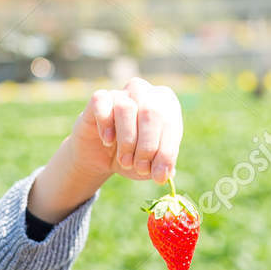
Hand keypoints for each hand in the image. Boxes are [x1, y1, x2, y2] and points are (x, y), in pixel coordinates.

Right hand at [29, 77, 183, 223]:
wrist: (102, 156)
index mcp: (166, 105)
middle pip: (151, 113)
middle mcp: (145, 93)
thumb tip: (167, 172)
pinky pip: (102, 105)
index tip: (159, 176)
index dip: (166, 152)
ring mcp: (121, 93)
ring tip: (125, 161)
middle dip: (147, 147)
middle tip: (140, 168)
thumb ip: (162, 166)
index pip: (170, 123)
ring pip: (126, 109)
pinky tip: (108, 141)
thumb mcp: (151, 165)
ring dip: (127, 141)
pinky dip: (106, 126)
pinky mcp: (99, 99)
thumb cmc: (133, 157)